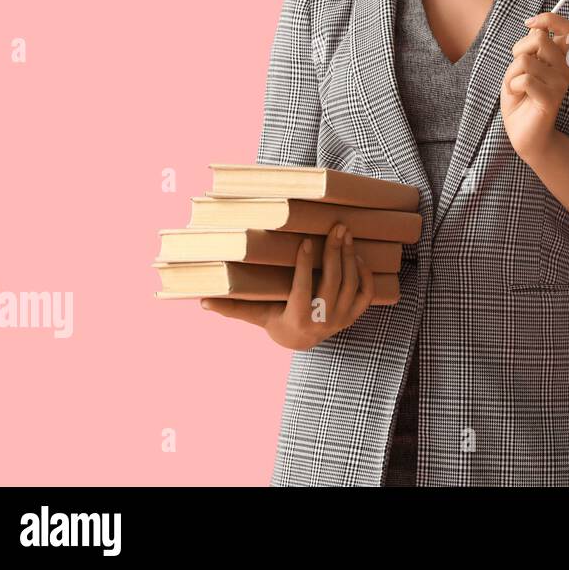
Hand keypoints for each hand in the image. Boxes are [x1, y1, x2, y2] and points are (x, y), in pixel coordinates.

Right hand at [199, 222, 375, 350]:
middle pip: (333, 282)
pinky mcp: (354, 315)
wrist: (303, 342)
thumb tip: (202, 301)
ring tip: (345, 234)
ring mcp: (342, 318)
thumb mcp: (257, 316)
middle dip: (335, 252)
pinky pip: (366, 294)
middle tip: (336, 227)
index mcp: (298, 318)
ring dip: (350, 257)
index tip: (306, 241)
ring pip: (351, 284)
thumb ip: (234, 308)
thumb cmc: (277, 322)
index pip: (304, 289)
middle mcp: (323, 321)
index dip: (306, 265)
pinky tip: (358, 255)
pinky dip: (365, 275)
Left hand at [500, 10, 568, 167]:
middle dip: (518, 49)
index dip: (549, 18)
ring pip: (526, 60)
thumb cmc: (521, 97)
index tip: (530, 23)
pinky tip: (517, 95)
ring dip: (511, 73)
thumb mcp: (522, 65)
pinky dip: (512, 86)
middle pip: (538, 38)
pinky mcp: (551, 99)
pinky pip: (525, 79)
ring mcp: (560, 84)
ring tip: (516, 86)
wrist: (523, 132)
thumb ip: (531, 46)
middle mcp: (565, 69)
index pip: (568, 28)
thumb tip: (535, 26)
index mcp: (561, 58)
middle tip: (516, 68)